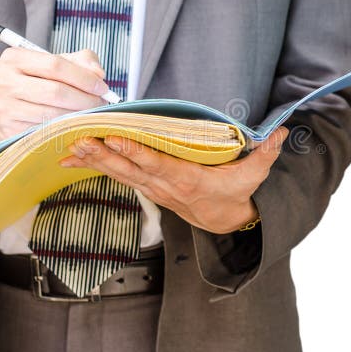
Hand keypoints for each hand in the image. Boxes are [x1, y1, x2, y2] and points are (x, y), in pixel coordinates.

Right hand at [0, 48, 109, 140]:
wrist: (2, 106)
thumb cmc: (35, 81)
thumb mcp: (54, 63)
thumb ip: (81, 61)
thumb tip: (98, 74)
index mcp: (14, 58)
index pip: (55, 65)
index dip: (84, 77)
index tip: (102, 87)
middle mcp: (4, 82)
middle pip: (55, 92)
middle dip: (85, 100)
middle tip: (101, 104)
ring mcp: (4, 109)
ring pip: (52, 115)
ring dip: (79, 117)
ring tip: (92, 114)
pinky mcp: (9, 131)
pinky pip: (45, 132)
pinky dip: (65, 130)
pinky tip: (75, 126)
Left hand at [59, 127, 289, 233]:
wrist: (224, 221)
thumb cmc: (236, 193)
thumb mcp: (255, 175)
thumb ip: (265, 152)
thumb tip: (282, 130)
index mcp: (187, 179)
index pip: (158, 164)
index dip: (136, 152)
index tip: (115, 139)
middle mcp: (165, 185)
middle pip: (129, 169)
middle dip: (103, 155)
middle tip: (78, 140)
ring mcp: (153, 188)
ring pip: (119, 173)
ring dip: (93, 161)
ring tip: (69, 148)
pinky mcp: (148, 187)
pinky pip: (119, 175)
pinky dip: (97, 166)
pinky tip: (77, 157)